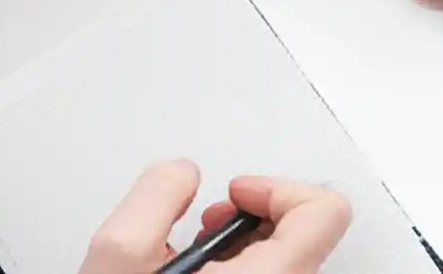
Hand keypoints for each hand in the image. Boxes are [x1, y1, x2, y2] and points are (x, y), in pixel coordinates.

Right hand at [80, 160, 350, 272]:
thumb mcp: (119, 255)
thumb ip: (156, 195)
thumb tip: (181, 176)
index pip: (324, 213)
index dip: (276, 188)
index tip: (233, 194)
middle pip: (307, 238)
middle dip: (253, 218)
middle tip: (208, 224)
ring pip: (287, 266)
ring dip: (243, 251)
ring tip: (196, 258)